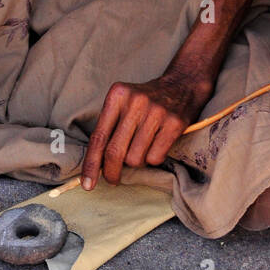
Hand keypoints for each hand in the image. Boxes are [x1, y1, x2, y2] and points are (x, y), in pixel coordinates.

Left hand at [81, 71, 214, 189]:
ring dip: (136, 161)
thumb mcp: (123, 103)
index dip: (91, 164)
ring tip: (141, 148)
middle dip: (111, 171)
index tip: (86, 184)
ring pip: (135, 158)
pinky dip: (153, 158)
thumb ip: (109, 127)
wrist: (182, 84)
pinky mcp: (174, 123)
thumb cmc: (145, 100)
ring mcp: (156, 112)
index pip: (99, 136)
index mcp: (118, 95)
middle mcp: (136, 102)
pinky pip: (155, 158)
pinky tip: (156, 145)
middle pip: (115, 151)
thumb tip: (96, 164)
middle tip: (112, 180)